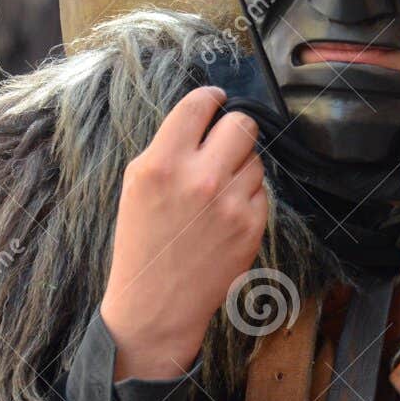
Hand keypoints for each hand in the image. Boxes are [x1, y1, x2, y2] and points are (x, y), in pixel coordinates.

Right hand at [100, 87, 266, 380]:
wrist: (156, 304)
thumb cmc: (142, 241)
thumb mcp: (137, 185)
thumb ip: (170, 147)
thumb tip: (206, 115)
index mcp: (161, 164)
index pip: (199, 105)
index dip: (211, 97)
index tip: (217, 98)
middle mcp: (200, 179)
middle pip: (241, 124)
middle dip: (234, 128)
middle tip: (225, 141)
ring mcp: (230, 203)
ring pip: (255, 158)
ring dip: (241, 166)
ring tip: (217, 190)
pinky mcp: (252, 225)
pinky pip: (261, 190)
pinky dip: (248, 195)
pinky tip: (226, 214)